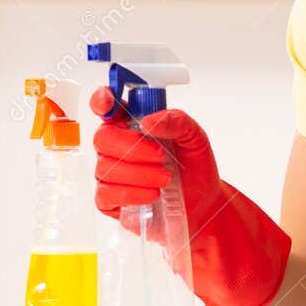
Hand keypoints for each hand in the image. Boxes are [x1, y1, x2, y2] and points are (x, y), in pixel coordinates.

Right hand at [91, 87, 291, 305]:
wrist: (203, 204)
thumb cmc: (195, 167)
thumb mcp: (195, 137)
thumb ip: (176, 120)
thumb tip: (149, 120)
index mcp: (132, 124)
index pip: (106, 106)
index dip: (102, 101)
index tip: (109, 104)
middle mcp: (116, 147)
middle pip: (102, 138)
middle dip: (133, 147)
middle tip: (162, 156)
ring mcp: (109, 174)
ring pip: (106, 168)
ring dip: (140, 173)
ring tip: (166, 179)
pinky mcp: (110, 201)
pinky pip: (106, 194)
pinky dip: (131, 194)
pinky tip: (153, 195)